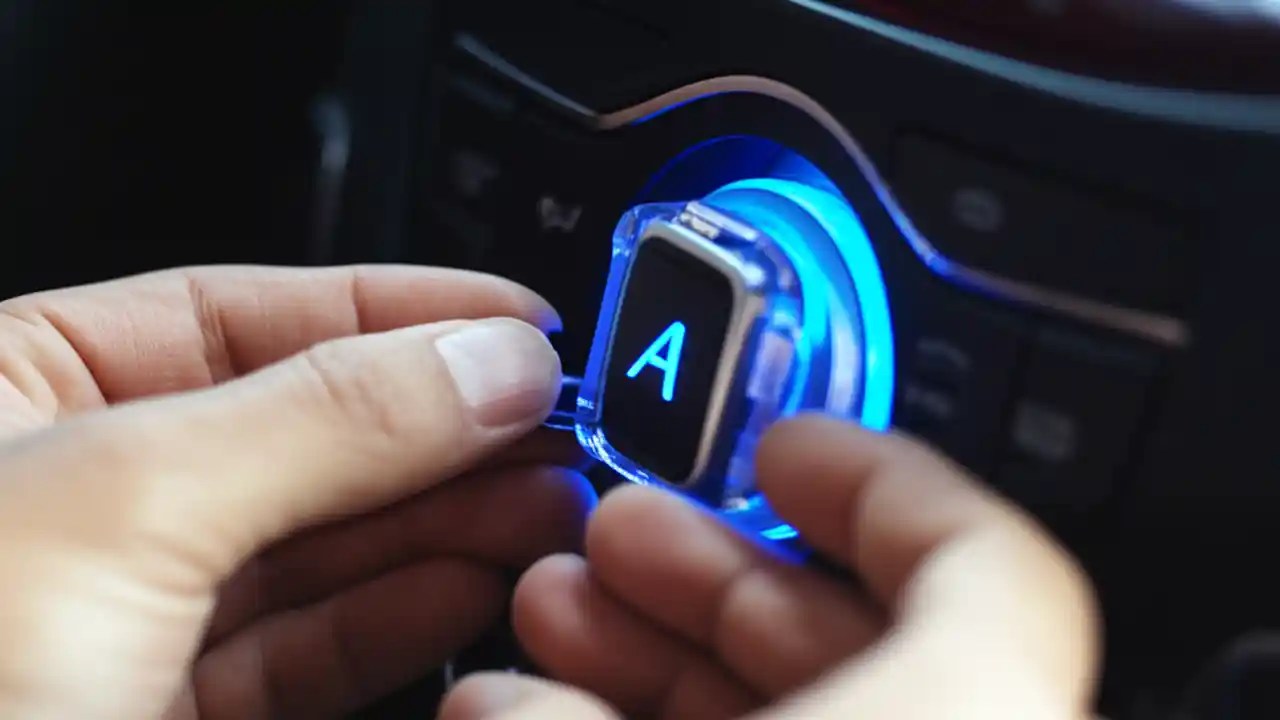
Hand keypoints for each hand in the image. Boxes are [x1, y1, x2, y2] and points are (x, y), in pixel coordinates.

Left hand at [0, 265, 594, 718]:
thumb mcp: (124, 510)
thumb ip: (326, 417)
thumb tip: (486, 357)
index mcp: (14, 394)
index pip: (241, 312)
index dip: (394, 308)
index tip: (515, 321)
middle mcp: (77, 498)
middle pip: (305, 424)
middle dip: (441, 422)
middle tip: (559, 418)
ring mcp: (127, 616)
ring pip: (325, 540)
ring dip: (449, 517)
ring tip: (549, 498)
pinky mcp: (169, 716)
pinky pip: (315, 644)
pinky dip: (407, 611)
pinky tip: (477, 577)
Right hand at [441, 417, 1100, 719]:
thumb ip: (588, 689)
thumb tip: (496, 694)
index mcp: (979, 701)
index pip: (974, 546)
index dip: (863, 467)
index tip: (778, 437)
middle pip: (858, 620)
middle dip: (705, 557)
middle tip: (611, 525)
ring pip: (812, 701)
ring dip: (667, 649)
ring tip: (553, 608)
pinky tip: (557, 714)